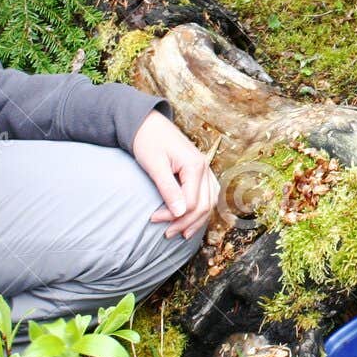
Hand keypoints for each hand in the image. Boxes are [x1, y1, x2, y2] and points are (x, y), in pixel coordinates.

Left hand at [131, 111, 218, 238]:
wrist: (147, 123)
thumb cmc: (148, 141)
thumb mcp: (155, 165)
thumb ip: (168, 189)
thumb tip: (179, 213)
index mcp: (195, 165)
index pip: (192, 202)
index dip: (174, 216)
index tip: (153, 219)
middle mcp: (205, 168)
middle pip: (204, 205)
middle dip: (185, 222)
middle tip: (167, 233)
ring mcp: (205, 169)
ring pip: (209, 202)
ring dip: (196, 219)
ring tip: (181, 233)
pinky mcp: (199, 171)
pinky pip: (207, 194)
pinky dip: (201, 209)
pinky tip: (192, 218)